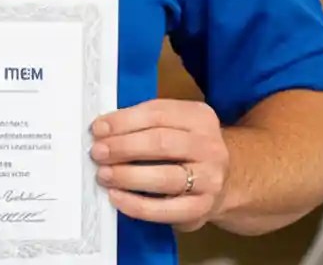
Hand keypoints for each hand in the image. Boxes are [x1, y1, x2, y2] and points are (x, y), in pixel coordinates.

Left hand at [90, 99, 228, 231]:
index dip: (123, 121)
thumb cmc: (185, 150)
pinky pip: (166, 209)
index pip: (157, 113)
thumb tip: (102, 130)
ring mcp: (209, 179)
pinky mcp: (202, 208)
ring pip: (165, 177)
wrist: (224, 181)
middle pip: (161, 143)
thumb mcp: (173, 125)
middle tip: (98, 153)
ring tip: (103, 174)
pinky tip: (116, 197)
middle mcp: (209, 147)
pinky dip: (136, 205)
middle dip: (123, 147)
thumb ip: (143, 123)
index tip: (98, 129)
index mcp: (199, 117)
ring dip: (127, 175)